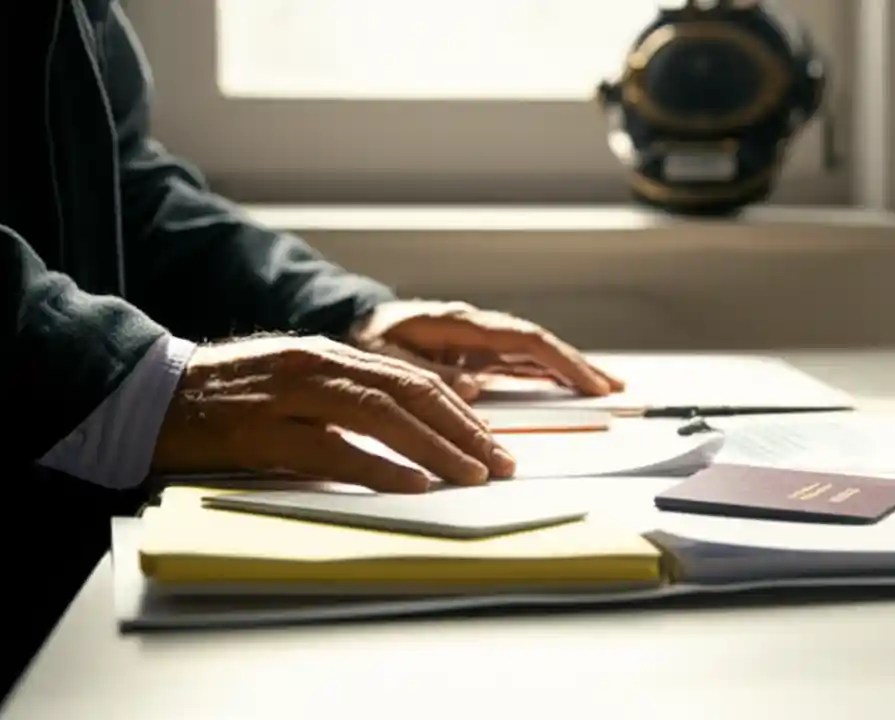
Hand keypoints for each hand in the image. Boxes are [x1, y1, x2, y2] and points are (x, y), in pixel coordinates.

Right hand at [151, 335, 515, 492]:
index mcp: (329, 354)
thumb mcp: (295, 381)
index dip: (458, 411)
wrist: (150, 394)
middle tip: (499, 463)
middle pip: (407, 395)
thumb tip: (405, 429)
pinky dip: (377, 467)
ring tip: (471, 476)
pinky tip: (412, 484)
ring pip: (380, 417)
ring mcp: (289, 396)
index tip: (491, 441)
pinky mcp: (261, 432)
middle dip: (462, 431)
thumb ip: (345, 396)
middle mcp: (317, 366)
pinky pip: (331, 450)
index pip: (411, 380)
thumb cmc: (227, 395)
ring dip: (434, 448)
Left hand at [350, 300, 624, 401]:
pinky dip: (546, 374)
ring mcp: (479, 341)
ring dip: (569, 370)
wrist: (353, 322)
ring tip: (604, 389)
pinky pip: (519, 362)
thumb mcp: (386, 358)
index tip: (589, 384)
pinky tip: (568, 388)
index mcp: (461, 324)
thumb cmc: (367, 339)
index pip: (524, 340)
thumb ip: (428, 373)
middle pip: (539, 345)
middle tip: (614, 390)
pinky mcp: (476, 353)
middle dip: (578, 366)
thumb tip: (473, 390)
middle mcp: (478, 329)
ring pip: (534, 353)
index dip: (560, 362)